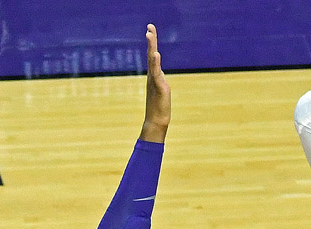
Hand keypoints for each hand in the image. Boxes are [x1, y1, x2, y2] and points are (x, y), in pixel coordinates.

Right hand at [140, 24, 169, 140]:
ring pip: (153, 61)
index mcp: (153, 74)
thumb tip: (159, 74)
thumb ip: (159, 80)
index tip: (150, 28)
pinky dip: (156, 63)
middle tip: (150, 26)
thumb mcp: (161, 89)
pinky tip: (156, 54)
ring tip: (150, 35)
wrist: (157, 120)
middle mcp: (152, 75)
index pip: (152, 55)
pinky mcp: (159, 87)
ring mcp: (155, 80)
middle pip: (151, 54)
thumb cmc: (159, 106)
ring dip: (151, 47)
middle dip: (151, 40)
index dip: (152, 42)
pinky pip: (157, 73)